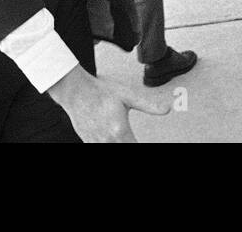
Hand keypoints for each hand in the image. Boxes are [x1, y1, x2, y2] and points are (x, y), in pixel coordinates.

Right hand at [46, 66, 170, 142]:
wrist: (75, 91)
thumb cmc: (99, 91)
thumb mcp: (128, 95)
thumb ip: (149, 105)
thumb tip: (166, 109)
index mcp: (120, 131)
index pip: (136, 147)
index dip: (143, 146)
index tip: (147, 141)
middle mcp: (107, 141)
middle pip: (124, 148)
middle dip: (131, 143)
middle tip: (131, 137)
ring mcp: (96, 143)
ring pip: (110, 150)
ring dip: (120, 143)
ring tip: (122, 137)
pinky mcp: (88, 141)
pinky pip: (100, 147)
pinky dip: (108, 144)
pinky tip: (111, 138)